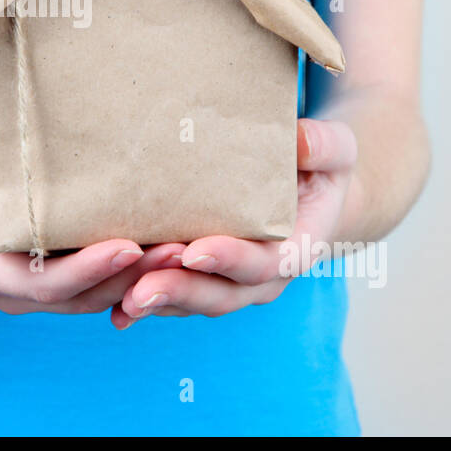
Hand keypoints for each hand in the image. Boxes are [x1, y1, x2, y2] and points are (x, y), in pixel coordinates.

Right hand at [0, 145, 185, 314]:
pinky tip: (172, 242)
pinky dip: (136, 269)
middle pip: (85, 295)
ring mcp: (40, 288)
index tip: (128, 245)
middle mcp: (18, 291)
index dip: (89, 270)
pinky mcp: (59, 275)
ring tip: (190, 244)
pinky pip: (103, 281)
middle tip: (181, 246)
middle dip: (133, 276)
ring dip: (144, 276)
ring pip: (101, 294)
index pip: (45, 284)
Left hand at [110, 119, 357, 327]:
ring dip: (159, 302)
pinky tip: (114, 309)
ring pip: (194, 301)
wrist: (310, 189)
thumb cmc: (320, 165)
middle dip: (181, 292)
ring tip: (123, 299)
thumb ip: (324, 145)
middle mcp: (263, 276)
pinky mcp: (203, 278)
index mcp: (296, 247)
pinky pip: (175, 297)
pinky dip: (146, 303)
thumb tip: (302, 141)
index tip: (196, 251)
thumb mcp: (335, 148)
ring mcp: (232, 282)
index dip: (230, 259)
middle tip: (141, 289)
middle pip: (222, 294)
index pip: (264, 262)